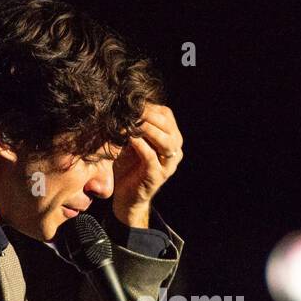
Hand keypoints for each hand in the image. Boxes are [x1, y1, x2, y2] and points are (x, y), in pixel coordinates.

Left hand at [111, 103, 183, 226]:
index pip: (166, 115)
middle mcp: (174, 152)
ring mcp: (168, 166)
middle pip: (168, 127)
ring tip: (131, 124)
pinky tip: (129, 139)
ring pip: (166, 142)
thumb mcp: (132, 141)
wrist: (126, 197)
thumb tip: (125, 103)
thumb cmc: (128, 166)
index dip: (149, 107)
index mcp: (171, 139)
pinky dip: (141, 146)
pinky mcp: (157, 177)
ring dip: (148, 130)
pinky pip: (151, 158)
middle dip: (149, 116)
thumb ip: (135, 125)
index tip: (131, 103)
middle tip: (130, 111)